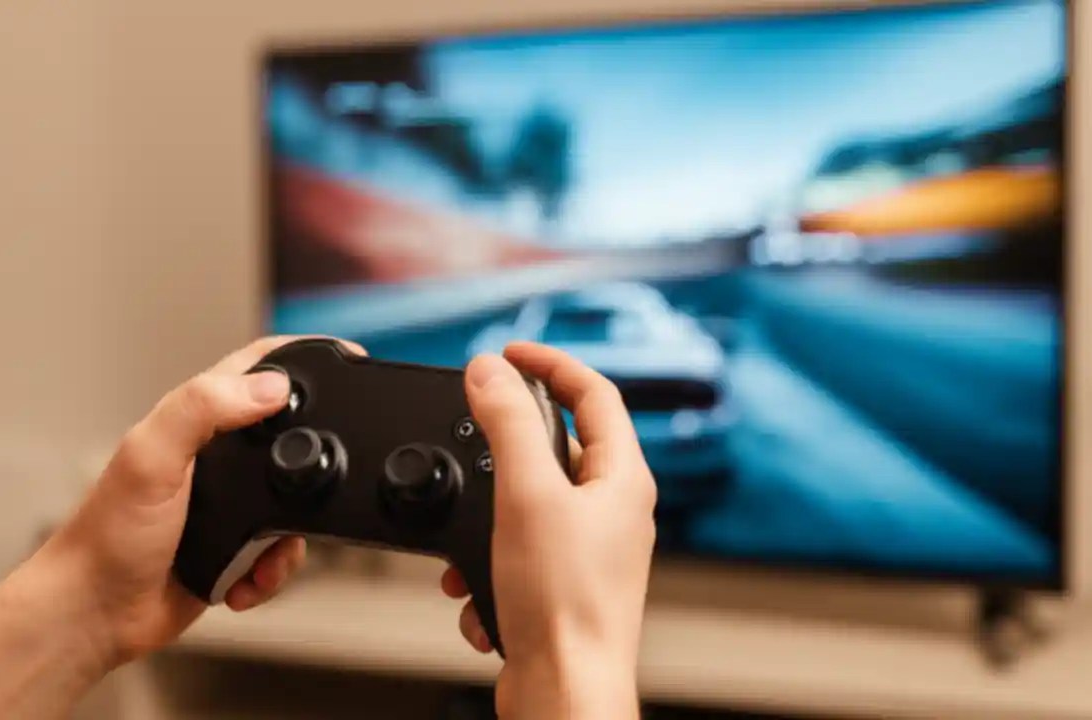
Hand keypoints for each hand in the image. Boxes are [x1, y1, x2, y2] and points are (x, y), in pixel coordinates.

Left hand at [0, 336, 367, 718]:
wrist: (97, 615)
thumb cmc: (107, 537)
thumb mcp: (152, 457)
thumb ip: (203, 409)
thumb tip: (271, 387)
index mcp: (193, 421)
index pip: (254, 368)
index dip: (298, 356)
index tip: (343, 355)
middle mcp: (213, 458)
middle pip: (288, 436)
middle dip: (309, 463)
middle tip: (320, 482)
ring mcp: (227, 505)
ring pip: (294, 504)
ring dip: (291, 535)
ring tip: (264, 554)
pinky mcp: (235, 549)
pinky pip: (281, 553)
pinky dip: (273, 572)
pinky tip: (245, 580)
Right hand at [442, 342, 655, 718]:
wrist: (565, 695)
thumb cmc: (565, 607)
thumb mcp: (526, 495)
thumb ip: (508, 424)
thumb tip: (490, 370)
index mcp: (622, 479)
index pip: (594, 393)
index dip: (550, 362)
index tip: (508, 353)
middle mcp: (613, 511)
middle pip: (556, 447)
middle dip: (503, 451)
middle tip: (471, 441)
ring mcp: (589, 551)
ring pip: (526, 505)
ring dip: (486, 518)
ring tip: (469, 547)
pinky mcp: (561, 587)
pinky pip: (515, 553)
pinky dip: (486, 564)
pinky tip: (477, 591)